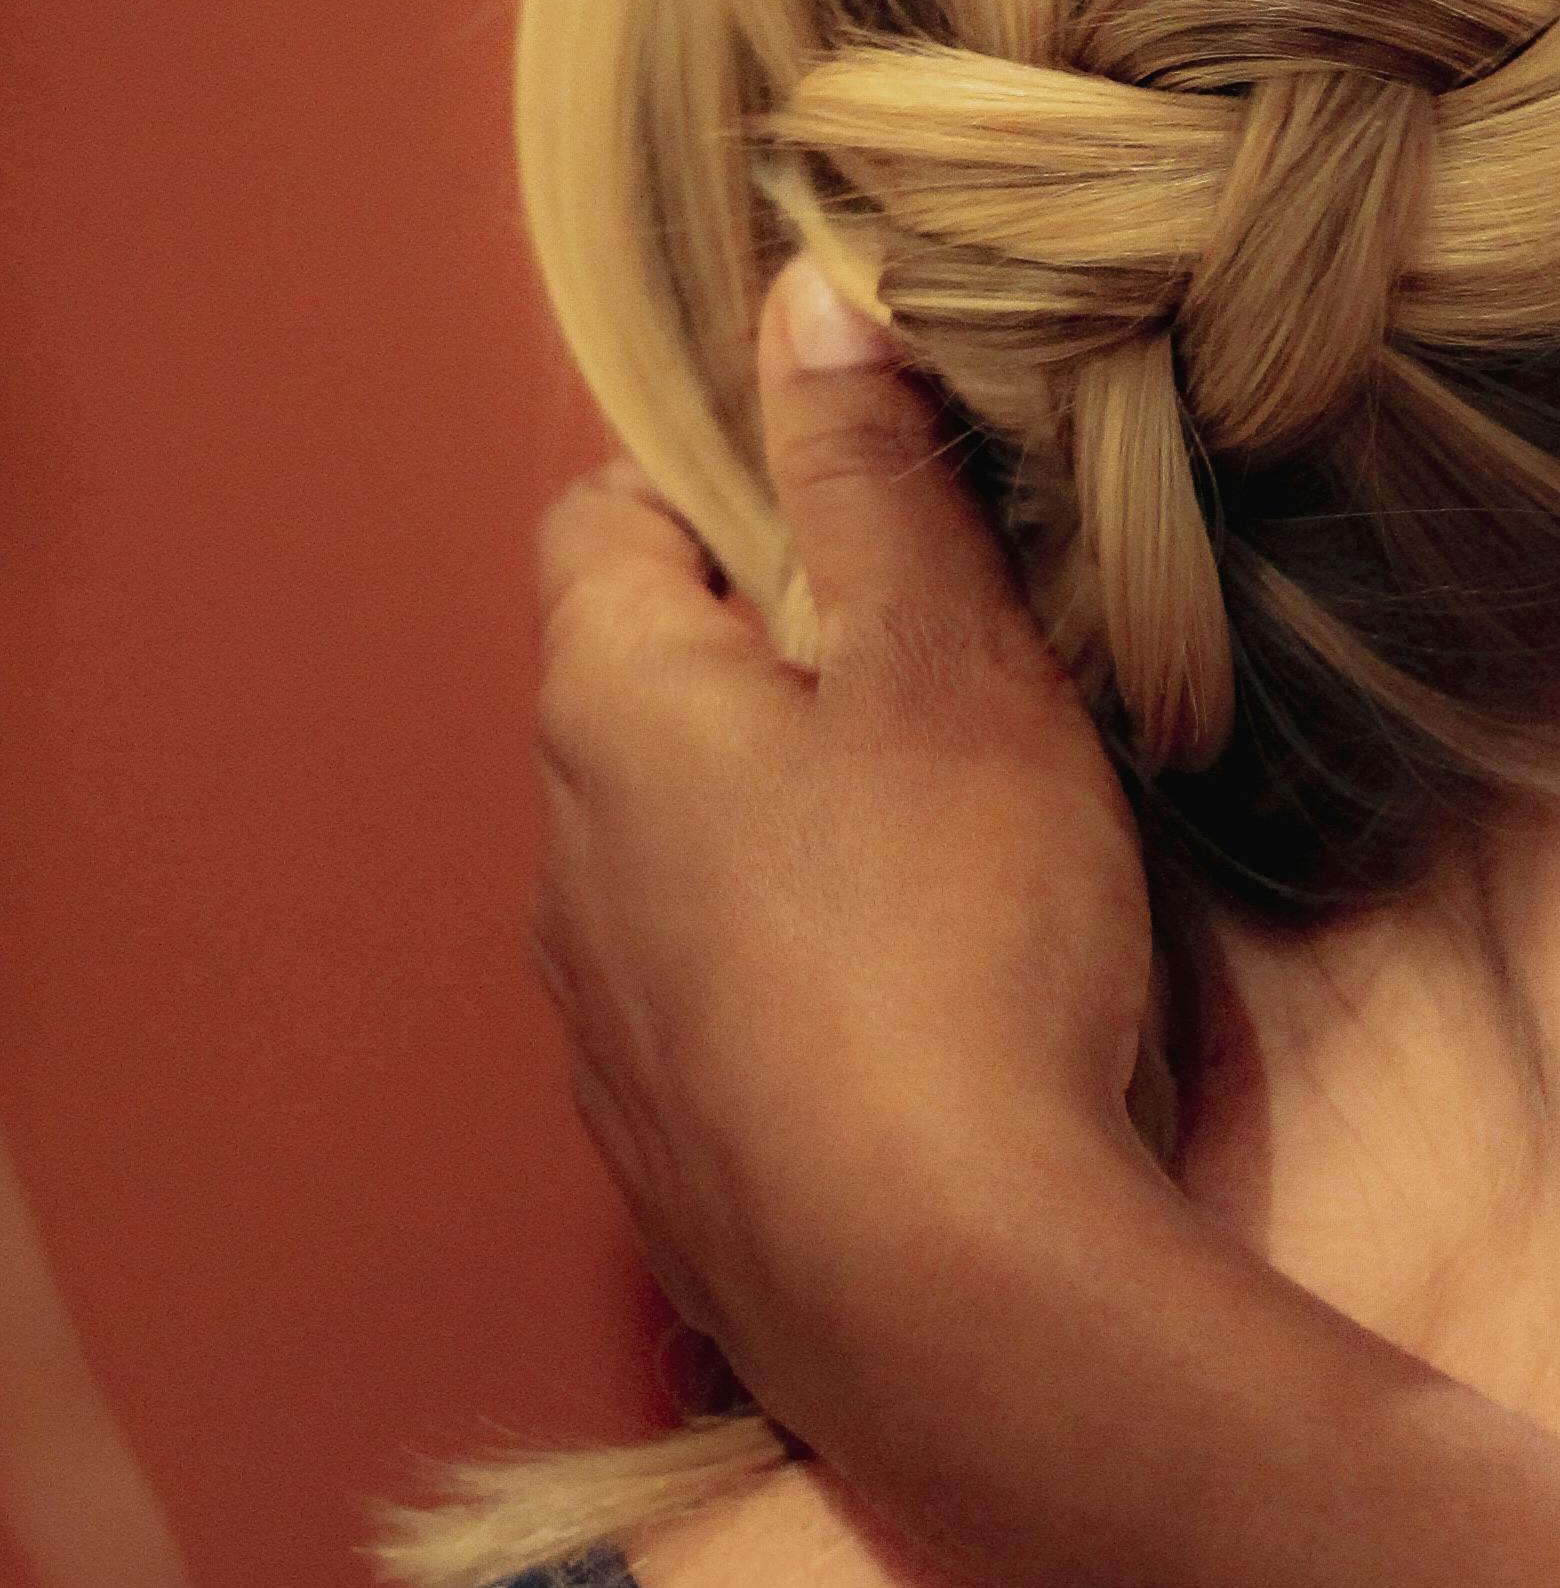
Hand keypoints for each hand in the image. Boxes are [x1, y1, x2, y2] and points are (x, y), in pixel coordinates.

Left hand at [531, 262, 1159, 1421]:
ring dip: (794, 820)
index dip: (724, 475)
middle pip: (646, 689)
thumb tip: (806, 291)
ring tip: (966, 833)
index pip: (602, 518)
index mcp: (609, 707)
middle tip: (956, 655)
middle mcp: (564, 859)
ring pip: (685, 853)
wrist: (948, 1296)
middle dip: (779, 652)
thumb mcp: (949, 664)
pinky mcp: (669, 1153)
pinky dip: (809, 966)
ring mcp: (604, 1022)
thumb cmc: (955, 939)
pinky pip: (723, 999)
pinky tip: (938, 999)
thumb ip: (877, 477)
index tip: (866, 492)